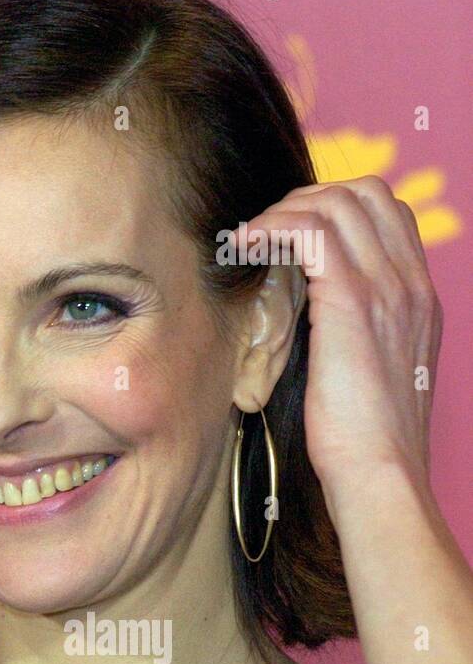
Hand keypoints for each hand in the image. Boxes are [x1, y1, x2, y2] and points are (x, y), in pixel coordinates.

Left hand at [246, 175, 441, 498]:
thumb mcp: (367, 369)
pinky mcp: (352, 302)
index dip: (330, 206)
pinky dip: (273, 228)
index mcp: (418, 296)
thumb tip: (306, 310)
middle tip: (263, 233)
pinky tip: (246, 249)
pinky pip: (313, 232)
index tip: (285, 234)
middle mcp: (409, 283)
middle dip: (303, 199)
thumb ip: (352, 329)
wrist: (380, 470)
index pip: (386, 211)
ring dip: (281, 212)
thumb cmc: (361, 436)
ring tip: (248, 241)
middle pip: (363, 193)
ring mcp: (387, 289)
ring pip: (337, 203)